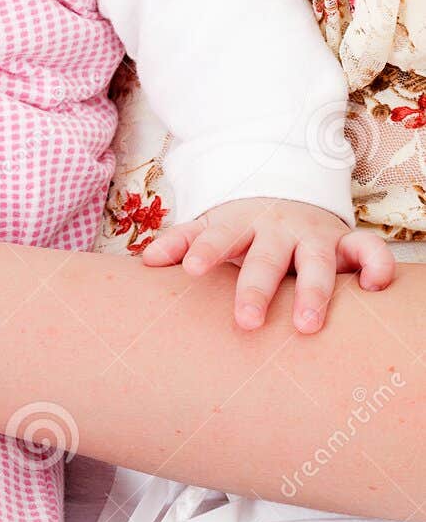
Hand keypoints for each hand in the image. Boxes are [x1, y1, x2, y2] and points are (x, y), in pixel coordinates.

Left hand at [141, 197, 394, 333]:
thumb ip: (181, 241)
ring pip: (316, 262)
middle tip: (246, 322)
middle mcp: (277, 230)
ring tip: (306, 326)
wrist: (289, 195)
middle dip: (257, 288)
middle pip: (266, 258)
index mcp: (239, 224)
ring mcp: (313, 235)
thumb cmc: (243, 226)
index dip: (205, 250)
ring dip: (313, 292)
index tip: (190, 269)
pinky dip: (375, 265)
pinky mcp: (345, 243)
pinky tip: (374, 287)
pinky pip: (367, 249)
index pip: (219, 236)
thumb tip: (146, 261)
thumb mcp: (211, 226)